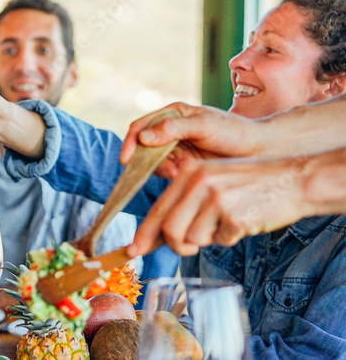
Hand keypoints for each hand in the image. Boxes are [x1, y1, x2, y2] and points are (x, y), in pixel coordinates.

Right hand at [121, 103, 261, 178]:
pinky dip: (172, 176)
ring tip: (180, 173)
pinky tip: (185, 176)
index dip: (130, 142)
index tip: (127, 159)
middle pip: (144, 146)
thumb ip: (172, 130)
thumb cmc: (236, 132)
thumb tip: (142, 137)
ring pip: (155, 162)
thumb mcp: (203, 125)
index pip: (141, 126)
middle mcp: (171, 130)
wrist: (261, 151)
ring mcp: (178, 148)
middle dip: (150, 160)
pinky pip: (168, 172)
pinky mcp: (186, 165)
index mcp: (173, 114)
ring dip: (163, 169)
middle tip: (167, 170)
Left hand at [128, 156, 308, 256]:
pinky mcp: (235, 214)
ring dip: (208, 240)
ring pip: (194, 238)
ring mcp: (216, 197)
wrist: (291, 180)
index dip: (144, 233)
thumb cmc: (248, 186)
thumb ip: (184, 205)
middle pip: (170, 229)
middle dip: (177, 246)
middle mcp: (198, 182)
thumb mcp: (211, 183)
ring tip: (225, 222)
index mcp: (189, 173)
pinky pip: (221, 241)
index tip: (131, 251)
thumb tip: (154, 238)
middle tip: (190, 247)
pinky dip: (230, 238)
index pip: (159, 209)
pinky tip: (242, 221)